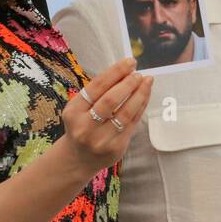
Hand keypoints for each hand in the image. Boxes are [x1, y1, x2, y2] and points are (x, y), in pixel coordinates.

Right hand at [60, 56, 154, 178]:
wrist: (78, 159)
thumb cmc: (81, 126)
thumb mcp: (80, 108)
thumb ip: (98, 92)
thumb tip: (125, 70)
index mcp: (73, 112)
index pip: (96, 87)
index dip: (115, 72)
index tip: (129, 62)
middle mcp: (85, 126)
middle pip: (111, 100)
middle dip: (128, 83)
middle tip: (138, 73)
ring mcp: (101, 139)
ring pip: (125, 113)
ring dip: (139, 94)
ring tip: (147, 81)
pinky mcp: (116, 148)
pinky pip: (132, 123)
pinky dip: (140, 107)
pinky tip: (145, 96)